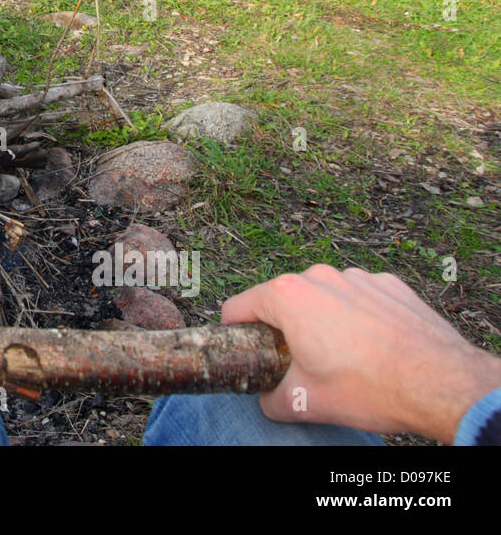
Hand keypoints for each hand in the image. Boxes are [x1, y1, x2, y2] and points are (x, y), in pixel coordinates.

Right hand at [222, 264, 500, 442]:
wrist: (442, 384)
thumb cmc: (370, 388)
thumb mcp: (305, 403)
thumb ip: (272, 399)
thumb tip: (269, 398)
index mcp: (288, 297)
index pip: (239, 306)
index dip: (236, 332)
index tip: (247, 351)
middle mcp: (319, 277)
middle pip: (283, 300)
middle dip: (285, 329)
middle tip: (301, 363)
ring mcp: (358, 277)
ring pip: (324, 298)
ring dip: (324, 321)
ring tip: (344, 358)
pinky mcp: (390, 285)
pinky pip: (361, 298)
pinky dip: (360, 318)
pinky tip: (375, 348)